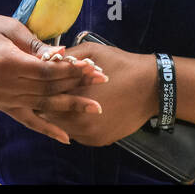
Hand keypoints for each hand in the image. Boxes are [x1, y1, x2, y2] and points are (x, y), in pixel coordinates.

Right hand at [0, 15, 107, 144]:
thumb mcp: (11, 28)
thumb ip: (36, 44)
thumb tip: (63, 55)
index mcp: (6, 62)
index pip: (46, 71)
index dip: (71, 70)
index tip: (93, 67)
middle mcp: (3, 85)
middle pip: (47, 88)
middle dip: (77, 85)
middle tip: (102, 81)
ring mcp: (2, 99)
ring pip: (43, 105)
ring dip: (70, 105)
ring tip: (95, 107)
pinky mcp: (3, 107)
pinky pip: (28, 121)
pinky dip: (47, 129)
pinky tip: (66, 137)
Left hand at [40, 41, 159, 146]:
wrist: (152, 87)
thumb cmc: (121, 65)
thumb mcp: (92, 52)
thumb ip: (66, 57)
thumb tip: (45, 58)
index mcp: (75, 97)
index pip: (45, 97)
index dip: (42, 88)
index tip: (42, 81)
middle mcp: (80, 121)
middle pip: (51, 115)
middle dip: (49, 103)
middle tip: (49, 92)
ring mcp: (90, 134)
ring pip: (63, 127)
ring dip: (61, 115)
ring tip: (64, 100)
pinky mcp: (99, 141)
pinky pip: (77, 134)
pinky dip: (75, 124)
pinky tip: (78, 111)